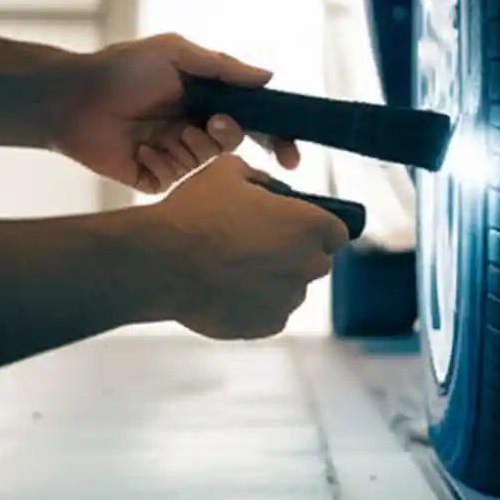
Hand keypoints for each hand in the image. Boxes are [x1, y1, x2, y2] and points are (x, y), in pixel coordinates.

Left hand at [52, 33, 300, 193]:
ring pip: (208, 164)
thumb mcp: (175, 54)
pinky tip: (139, 148)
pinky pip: (177, 180)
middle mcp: (193, 129)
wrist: (72, 99)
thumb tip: (268, 77)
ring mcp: (175, 156)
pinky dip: (161, 162)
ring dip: (192, 146)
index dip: (275, 139)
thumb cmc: (121, 69)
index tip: (290, 156)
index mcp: (204, 102)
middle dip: (229, 136)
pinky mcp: (154, 179)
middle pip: (234, 145)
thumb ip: (222, 67)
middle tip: (215, 124)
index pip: (252, 123)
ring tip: (165, 131)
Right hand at [133, 155, 349, 338]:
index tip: (296, 229)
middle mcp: (308, 264)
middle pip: (316, 262)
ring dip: (275, 281)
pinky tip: (228, 290)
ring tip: (235, 270)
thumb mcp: (229, 173)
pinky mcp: (267, 326)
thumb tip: (270, 190)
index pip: (337, 233)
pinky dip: (256, 306)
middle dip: (296, 255)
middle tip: (259, 247)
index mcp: (310, 225)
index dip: (318, 230)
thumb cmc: (195, 213)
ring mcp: (289, 299)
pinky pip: (271, 314)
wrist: (161, 262)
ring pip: (292, 290)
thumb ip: (261, 179)